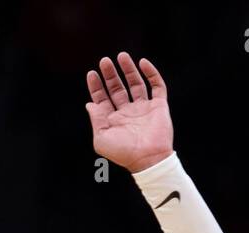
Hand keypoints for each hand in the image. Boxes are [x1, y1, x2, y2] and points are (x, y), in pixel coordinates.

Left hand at [85, 52, 173, 173]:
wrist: (148, 159)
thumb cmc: (123, 153)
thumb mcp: (101, 138)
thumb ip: (96, 120)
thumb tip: (90, 104)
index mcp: (114, 120)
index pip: (103, 99)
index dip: (96, 86)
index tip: (92, 73)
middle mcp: (128, 112)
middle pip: (118, 88)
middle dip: (111, 75)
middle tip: (104, 61)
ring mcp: (144, 108)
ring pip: (136, 84)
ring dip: (129, 70)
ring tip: (122, 56)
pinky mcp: (159, 106)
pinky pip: (157, 86)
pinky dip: (151, 73)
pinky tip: (143, 63)